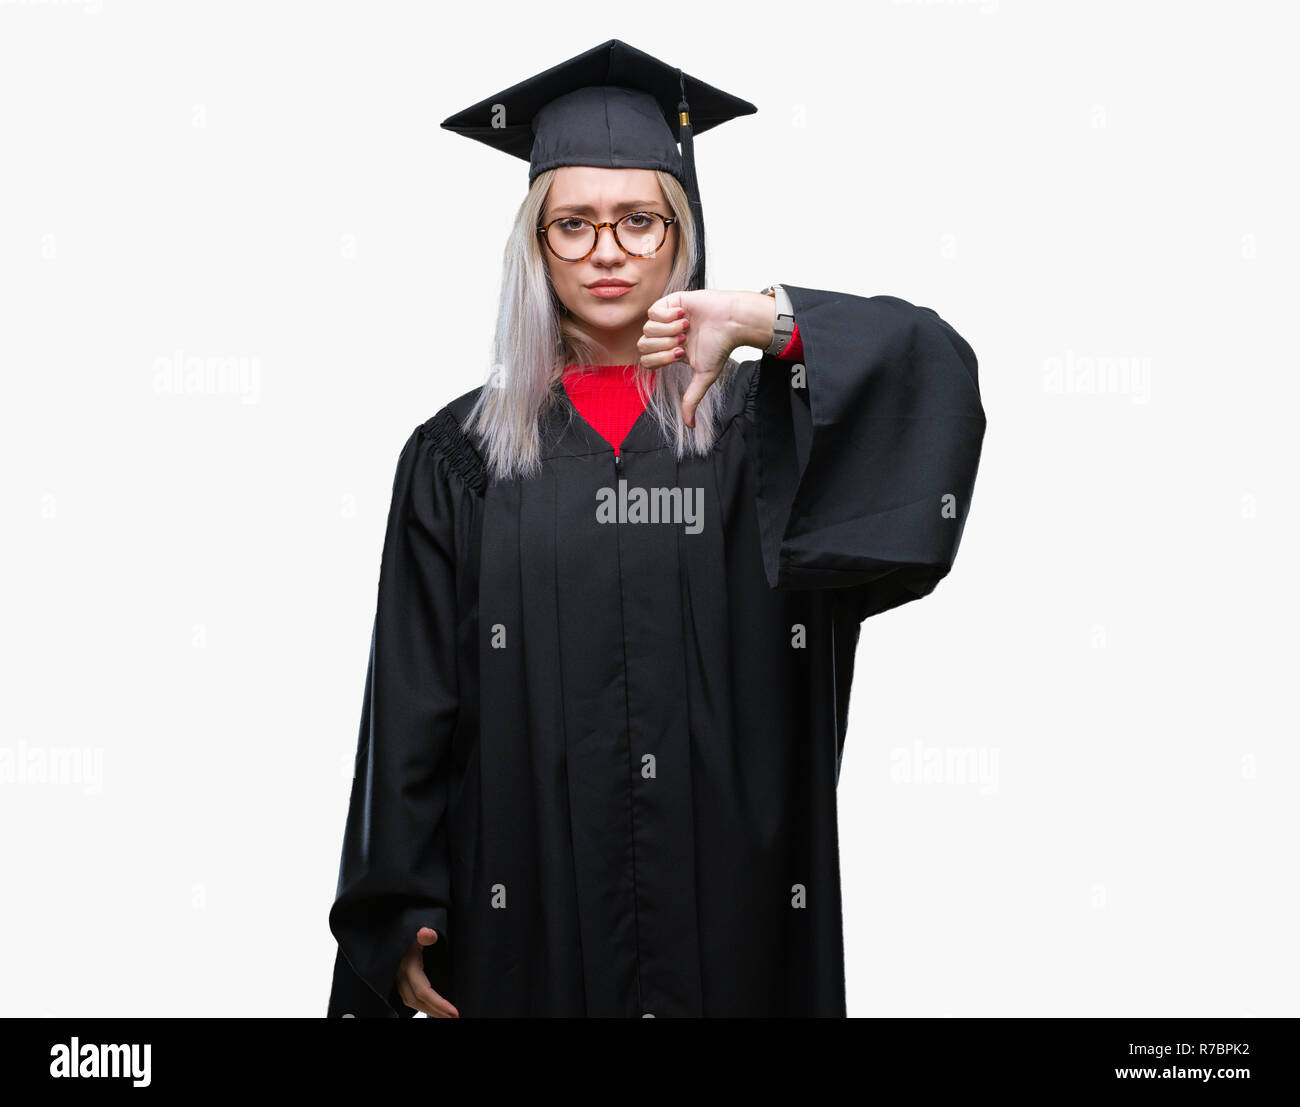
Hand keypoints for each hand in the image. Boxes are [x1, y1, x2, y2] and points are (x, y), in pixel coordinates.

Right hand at [396, 926, 458, 1017]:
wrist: (400, 930)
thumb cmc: (412, 930)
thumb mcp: (420, 929)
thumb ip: (425, 934)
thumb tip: (427, 934)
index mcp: (408, 966)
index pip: (423, 991)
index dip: (438, 1003)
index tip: (454, 1012)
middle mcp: (401, 975)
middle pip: (417, 1001)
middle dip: (436, 1011)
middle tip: (455, 1017)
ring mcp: (399, 978)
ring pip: (411, 1001)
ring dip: (429, 1010)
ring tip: (446, 1016)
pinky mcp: (400, 979)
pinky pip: (409, 997)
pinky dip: (422, 1005)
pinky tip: (434, 1007)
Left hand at [639, 290, 775, 427]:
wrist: (730, 321)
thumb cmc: (720, 346)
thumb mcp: (703, 376)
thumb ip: (692, 399)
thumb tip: (690, 426)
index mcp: (670, 352)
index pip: (647, 361)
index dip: (660, 359)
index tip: (681, 354)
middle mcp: (665, 335)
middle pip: (643, 345)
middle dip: (663, 345)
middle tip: (684, 340)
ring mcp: (665, 318)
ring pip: (647, 329)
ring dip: (668, 330)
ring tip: (687, 326)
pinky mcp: (669, 302)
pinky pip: (653, 312)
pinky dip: (668, 315)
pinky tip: (684, 314)